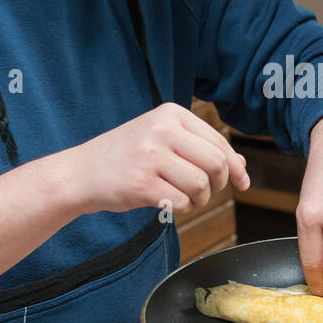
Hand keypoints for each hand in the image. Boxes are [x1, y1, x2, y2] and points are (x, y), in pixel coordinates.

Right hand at [68, 102, 248, 215]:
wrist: (81, 173)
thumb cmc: (127, 156)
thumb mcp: (162, 138)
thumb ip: (200, 147)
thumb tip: (241, 165)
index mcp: (170, 113)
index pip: (219, 141)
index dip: (236, 166)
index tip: (242, 182)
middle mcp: (161, 130)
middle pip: (216, 163)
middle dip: (219, 184)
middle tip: (206, 192)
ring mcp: (149, 156)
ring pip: (201, 185)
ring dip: (200, 200)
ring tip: (184, 198)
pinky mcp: (141, 183)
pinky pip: (182, 202)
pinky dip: (183, 208)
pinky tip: (168, 202)